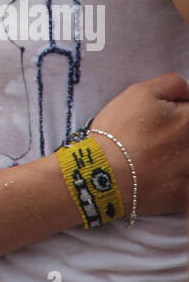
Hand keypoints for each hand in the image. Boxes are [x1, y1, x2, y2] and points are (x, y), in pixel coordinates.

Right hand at [91, 72, 188, 216]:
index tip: (165, 118)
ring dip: (179, 156)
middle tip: (156, 139)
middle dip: (178, 134)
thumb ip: (172, 84)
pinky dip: (179, 182)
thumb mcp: (139, 92)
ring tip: (155, 158)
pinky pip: (188, 188)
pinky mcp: (183, 196)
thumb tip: (188, 92)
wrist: (101, 174)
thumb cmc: (118, 131)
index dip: (180, 111)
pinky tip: (162, 178)